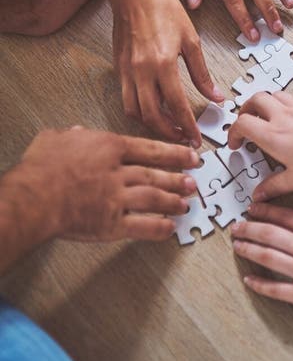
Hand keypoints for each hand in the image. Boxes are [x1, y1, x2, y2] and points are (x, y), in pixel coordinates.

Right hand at [21, 127, 199, 241]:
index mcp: (110, 147)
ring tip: (185, 204)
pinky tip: (169, 228)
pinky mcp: (110, 224)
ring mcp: (117, 199)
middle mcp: (119, 172)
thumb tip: (77, 131)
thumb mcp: (57, 137)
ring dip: (172, 201)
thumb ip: (72, 134)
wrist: (32, 197)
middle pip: (156, 174)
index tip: (191, 155)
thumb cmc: (41, 167)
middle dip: (178, 178)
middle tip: (193, 181)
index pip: (151, 148)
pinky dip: (158, 228)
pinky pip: (141, 226)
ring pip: (154, 198)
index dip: (174, 153)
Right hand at [111, 0, 223, 143]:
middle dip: (168, 134)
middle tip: (183, 139)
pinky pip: (126, 99)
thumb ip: (201, 72)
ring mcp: (126, 71)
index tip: (196, 138)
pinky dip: (139, 112)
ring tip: (169, 129)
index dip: (187, 126)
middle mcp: (141, 71)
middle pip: (152, 117)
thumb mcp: (191, 39)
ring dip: (151, 126)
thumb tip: (214, 95)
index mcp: (163, 63)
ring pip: (134, 112)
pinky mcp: (118, 69)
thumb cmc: (164, 8)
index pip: (176, 106)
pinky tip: (153, 111)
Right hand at [228, 92, 292, 198]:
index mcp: (273, 135)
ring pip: (273, 94)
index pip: (242, 123)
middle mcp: (284, 116)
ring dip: (264, 103)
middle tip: (246, 122)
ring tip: (265, 117)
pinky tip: (291, 118)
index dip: (233, 132)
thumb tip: (260, 193)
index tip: (236, 143)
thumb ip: (273, 186)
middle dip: (245, 109)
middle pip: (254, 100)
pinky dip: (285, 104)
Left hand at [231, 203, 292, 322]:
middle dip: (249, 228)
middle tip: (236, 226)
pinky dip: (260, 284)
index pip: (285, 216)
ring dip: (249, 250)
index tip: (252, 208)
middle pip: (270, 234)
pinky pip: (276, 289)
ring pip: (268, 258)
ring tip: (237, 246)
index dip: (266, 211)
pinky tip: (248, 280)